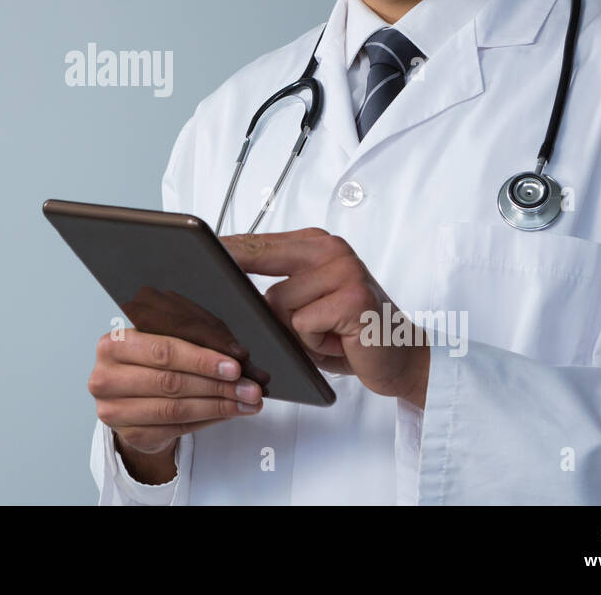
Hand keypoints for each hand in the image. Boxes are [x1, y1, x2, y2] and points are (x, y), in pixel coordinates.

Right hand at [89, 328, 266, 458]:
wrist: (129, 398)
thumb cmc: (149, 363)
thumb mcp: (163, 340)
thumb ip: (191, 342)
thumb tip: (236, 354)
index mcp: (113, 344)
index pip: (162, 352)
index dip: (201, 360)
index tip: (234, 366)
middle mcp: (106, 377)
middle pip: (170, 382)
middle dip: (217, 385)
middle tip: (249, 388)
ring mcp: (113, 409)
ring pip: (175, 409)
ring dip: (218, 406)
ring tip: (246, 402)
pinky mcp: (128, 434)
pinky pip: (176, 429)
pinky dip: (207, 420)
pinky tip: (228, 413)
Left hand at [219, 227, 430, 409]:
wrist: (401, 357)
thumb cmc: (348, 333)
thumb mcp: (306, 304)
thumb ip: (275, 289)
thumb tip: (227, 294)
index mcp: (318, 243)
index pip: (260, 242)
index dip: (228, 250)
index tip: (199, 250)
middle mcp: (331, 249)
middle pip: (261, 262)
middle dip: (249, 291)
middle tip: (258, 305)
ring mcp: (343, 270)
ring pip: (278, 304)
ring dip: (295, 331)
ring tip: (325, 336)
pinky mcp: (351, 297)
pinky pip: (302, 324)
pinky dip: (313, 343)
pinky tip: (338, 343)